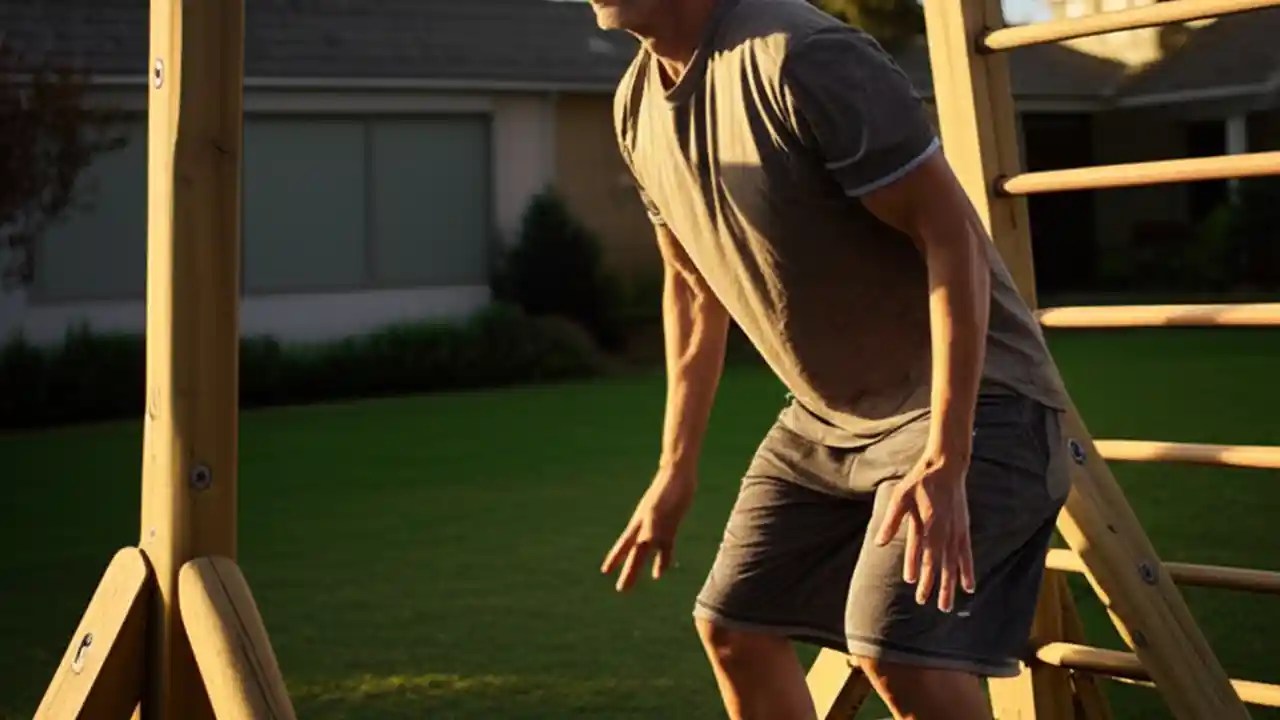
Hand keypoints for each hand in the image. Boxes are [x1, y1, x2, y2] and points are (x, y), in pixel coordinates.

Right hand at [601, 471, 694, 591]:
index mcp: (640, 524)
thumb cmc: (667, 489)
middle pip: (636, 554)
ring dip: (643, 568)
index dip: (616, 559)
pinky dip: (663, 559)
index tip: (605, 571)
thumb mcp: (658, 509)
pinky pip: (666, 547)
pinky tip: (661, 571)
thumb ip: (651, 527)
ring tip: (636, 582)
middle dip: (629, 571)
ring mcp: (659, 528)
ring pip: (649, 553)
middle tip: (621, 590)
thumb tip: (643, 543)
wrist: (678, 474)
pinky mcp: (671, 526)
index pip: (625, 546)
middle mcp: (647, 528)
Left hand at [874, 453, 976, 611]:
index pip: (919, 549)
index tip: (911, 581)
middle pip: (936, 561)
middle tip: (925, 602)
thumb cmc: (920, 481)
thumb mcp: (900, 496)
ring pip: (952, 563)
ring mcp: (955, 531)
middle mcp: (942, 530)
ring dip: (949, 585)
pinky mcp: (963, 530)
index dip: (915, 565)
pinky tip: (968, 587)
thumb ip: (891, 521)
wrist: (947, 467)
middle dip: (931, 583)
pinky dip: (967, 570)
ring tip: (946, 605)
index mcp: (926, 522)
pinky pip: (966, 554)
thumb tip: (879, 543)